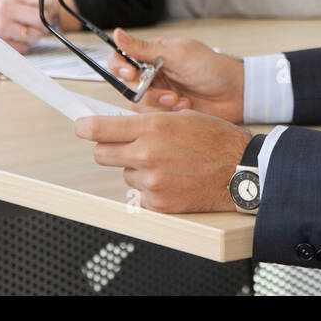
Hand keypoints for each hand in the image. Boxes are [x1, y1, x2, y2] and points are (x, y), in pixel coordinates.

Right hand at [0, 0, 60, 54]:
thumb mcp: (10, 0)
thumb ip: (32, 3)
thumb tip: (56, 17)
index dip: (52, 10)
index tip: (51, 16)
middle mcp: (6, 7)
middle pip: (42, 19)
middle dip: (43, 26)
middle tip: (36, 28)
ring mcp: (1, 25)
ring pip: (34, 35)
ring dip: (31, 39)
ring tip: (19, 34)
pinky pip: (23, 49)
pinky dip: (22, 48)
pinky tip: (11, 42)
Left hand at [75, 111, 251, 212]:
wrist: (240, 170)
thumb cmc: (214, 139)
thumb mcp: (180, 117)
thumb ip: (146, 120)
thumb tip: (120, 123)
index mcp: (152, 128)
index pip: (100, 129)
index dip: (85, 127)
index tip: (80, 126)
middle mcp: (147, 154)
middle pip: (101, 154)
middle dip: (109, 148)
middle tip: (124, 145)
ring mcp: (151, 181)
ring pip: (125, 173)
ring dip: (136, 168)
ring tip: (165, 162)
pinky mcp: (158, 202)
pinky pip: (140, 192)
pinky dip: (151, 187)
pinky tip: (172, 179)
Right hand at [106, 29, 243, 121]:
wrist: (235, 94)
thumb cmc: (211, 68)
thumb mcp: (177, 54)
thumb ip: (145, 49)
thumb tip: (118, 33)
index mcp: (153, 54)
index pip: (122, 58)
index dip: (120, 66)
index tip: (130, 73)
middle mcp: (152, 74)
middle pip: (128, 84)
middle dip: (145, 91)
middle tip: (164, 93)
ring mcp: (158, 94)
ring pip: (139, 104)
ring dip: (159, 104)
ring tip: (179, 100)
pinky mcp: (166, 112)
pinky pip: (152, 117)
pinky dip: (169, 113)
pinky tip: (186, 108)